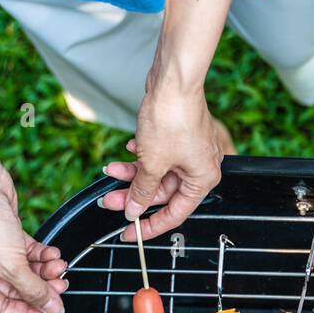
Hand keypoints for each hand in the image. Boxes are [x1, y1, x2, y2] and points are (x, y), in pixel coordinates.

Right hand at [0, 137, 66, 312]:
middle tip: (61, 286)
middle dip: (41, 288)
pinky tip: (53, 254)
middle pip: (17, 290)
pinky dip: (42, 255)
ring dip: (45, 270)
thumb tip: (52, 309)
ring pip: (25, 271)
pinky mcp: (4, 236)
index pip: (3, 310)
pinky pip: (27, 254)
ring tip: (59, 266)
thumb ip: (34, 289)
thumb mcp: (11, 264)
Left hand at [102, 79, 224, 240]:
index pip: (175, 214)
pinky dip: (142, 156)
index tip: (130, 232)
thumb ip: (142, 191)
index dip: (150, 226)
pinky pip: (159, 156)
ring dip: (133, 173)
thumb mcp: (152, 163)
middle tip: (110, 200)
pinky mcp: (179, 137)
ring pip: (157, 173)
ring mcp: (190, 151)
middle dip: (134, 194)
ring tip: (112, 170)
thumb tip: (133, 210)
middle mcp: (200, 167)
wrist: (173, 80)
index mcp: (203, 179)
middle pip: (163, 192)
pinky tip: (129, 149)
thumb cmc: (173, 117)